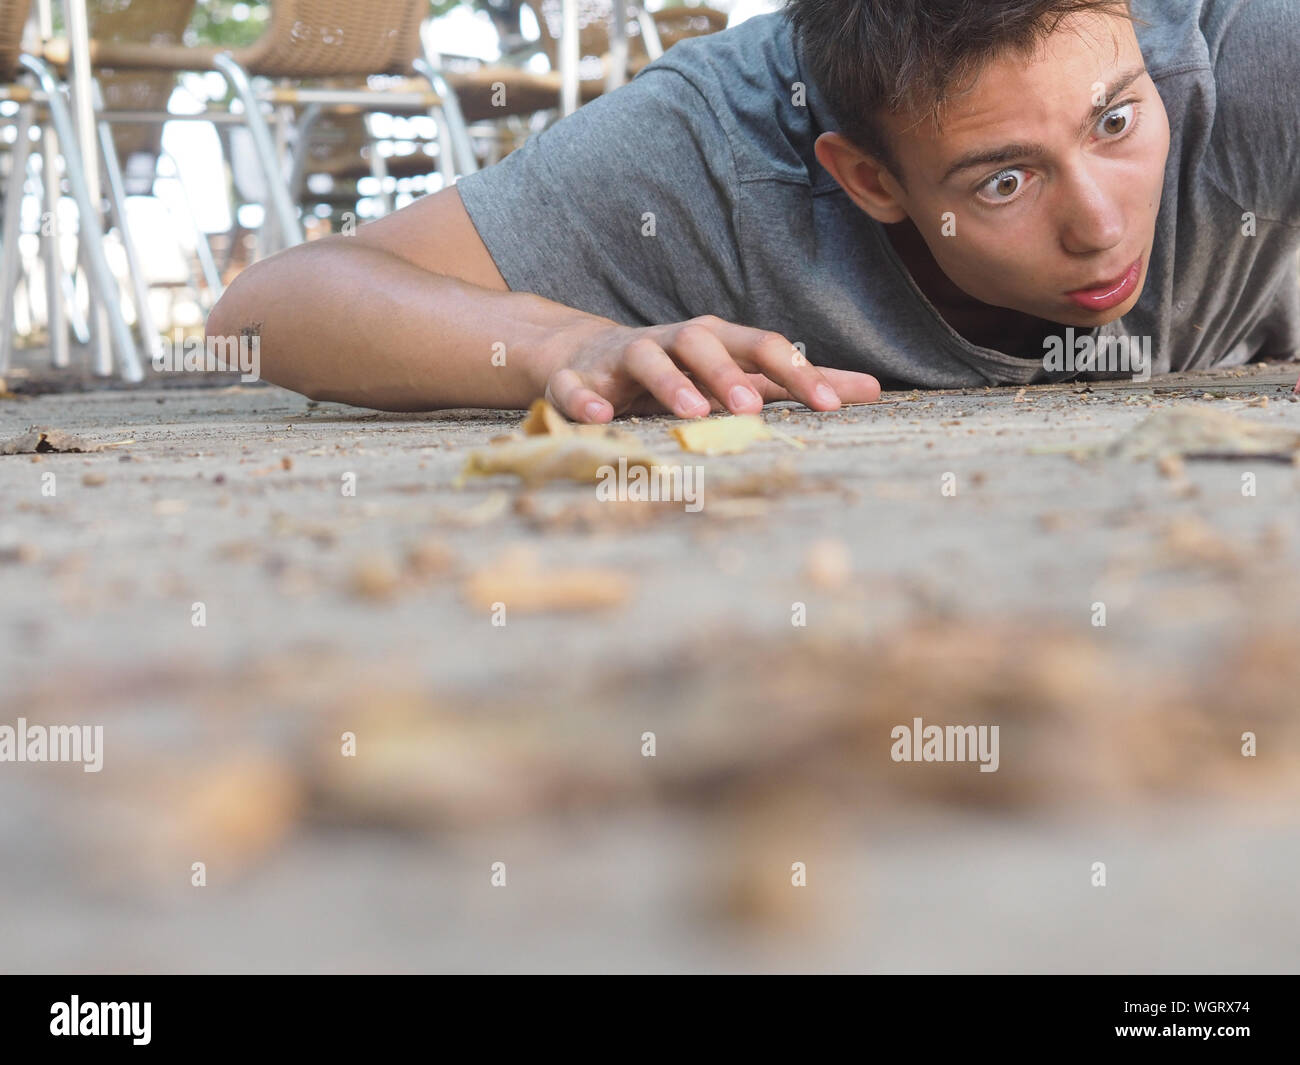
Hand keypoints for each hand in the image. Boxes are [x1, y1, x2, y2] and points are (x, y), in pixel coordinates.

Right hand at [539, 315, 880, 421]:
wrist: (588, 357)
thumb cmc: (680, 371)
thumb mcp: (739, 374)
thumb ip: (797, 382)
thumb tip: (871, 390)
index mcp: (715, 340)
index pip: (760, 347)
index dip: (795, 373)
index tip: (832, 406)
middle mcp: (672, 341)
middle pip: (701, 341)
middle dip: (726, 372)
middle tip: (750, 408)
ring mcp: (624, 358)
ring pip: (646, 358)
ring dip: (669, 383)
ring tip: (691, 415)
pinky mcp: (579, 379)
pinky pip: (576, 386)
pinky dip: (585, 399)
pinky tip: (599, 420)